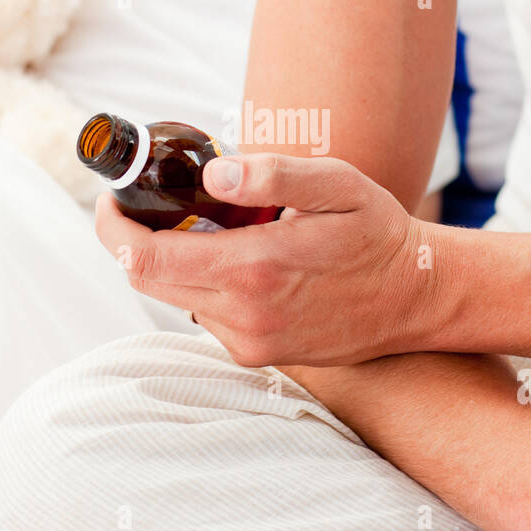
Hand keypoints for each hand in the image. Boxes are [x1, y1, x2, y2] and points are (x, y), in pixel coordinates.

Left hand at [95, 153, 431, 366]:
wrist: (417, 298)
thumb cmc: (378, 234)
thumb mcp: (337, 185)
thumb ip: (272, 175)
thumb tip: (211, 176)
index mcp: (253, 269)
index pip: (144, 258)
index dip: (113, 226)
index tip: (113, 199)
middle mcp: (243, 315)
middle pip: (149, 280)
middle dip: (138, 239)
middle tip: (153, 202)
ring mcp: (249, 342)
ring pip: (177, 297)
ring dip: (178, 262)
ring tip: (213, 227)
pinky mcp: (259, 355)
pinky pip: (208, 315)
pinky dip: (208, 284)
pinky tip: (243, 261)